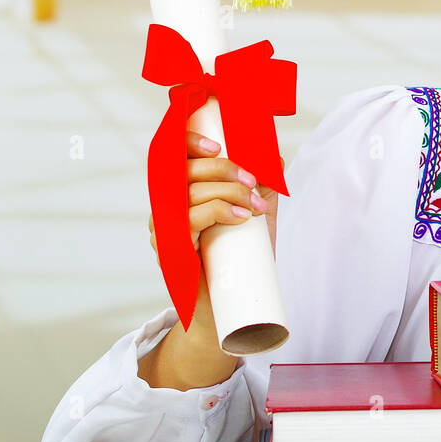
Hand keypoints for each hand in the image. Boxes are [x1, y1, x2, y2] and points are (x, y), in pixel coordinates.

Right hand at [148, 131, 283, 258]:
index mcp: (183, 191)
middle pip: (186, 171)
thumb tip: (274, 158)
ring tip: (255, 207)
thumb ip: (262, 186)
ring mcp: (166, 227)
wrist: (233, 298)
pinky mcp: (171, 249)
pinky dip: (220, 212)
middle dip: (223, 169)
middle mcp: (168, 206)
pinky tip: (241, 217)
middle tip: (252, 181)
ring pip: (192, 193)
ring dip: (230, 193)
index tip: (218, 146)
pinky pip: (191, 219)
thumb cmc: (240, 255)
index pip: (175, 156)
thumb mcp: (256, 214)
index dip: (190, 143)